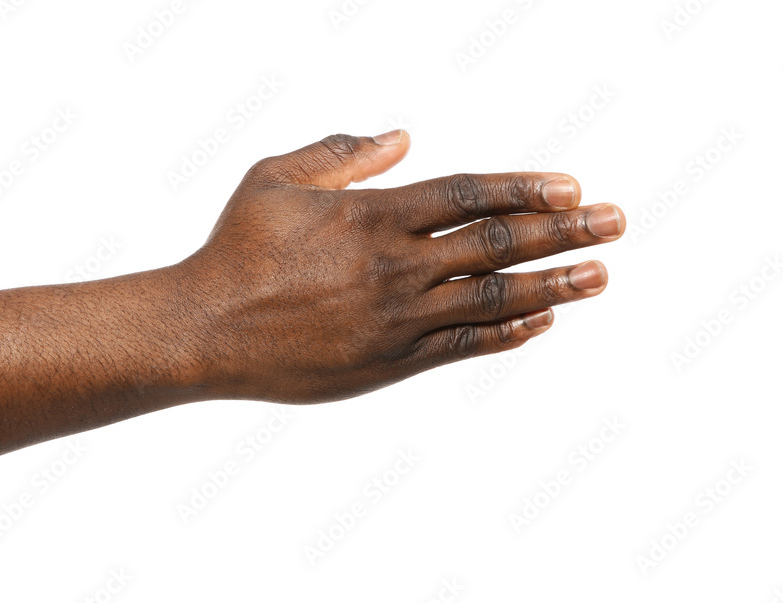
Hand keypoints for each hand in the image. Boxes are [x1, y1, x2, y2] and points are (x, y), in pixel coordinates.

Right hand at [177, 131, 624, 402]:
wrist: (206, 330)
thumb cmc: (235, 248)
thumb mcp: (276, 177)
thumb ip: (341, 152)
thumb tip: (399, 136)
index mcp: (373, 216)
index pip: (470, 195)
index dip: (526, 188)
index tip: (571, 187)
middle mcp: (396, 266)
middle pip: (498, 243)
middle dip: (565, 231)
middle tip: (616, 222)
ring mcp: (398, 319)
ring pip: (493, 297)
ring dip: (554, 283)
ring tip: (600, 274)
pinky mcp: (390, 363)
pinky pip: (463, 347)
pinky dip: (507, 333)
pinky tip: (542, 321)